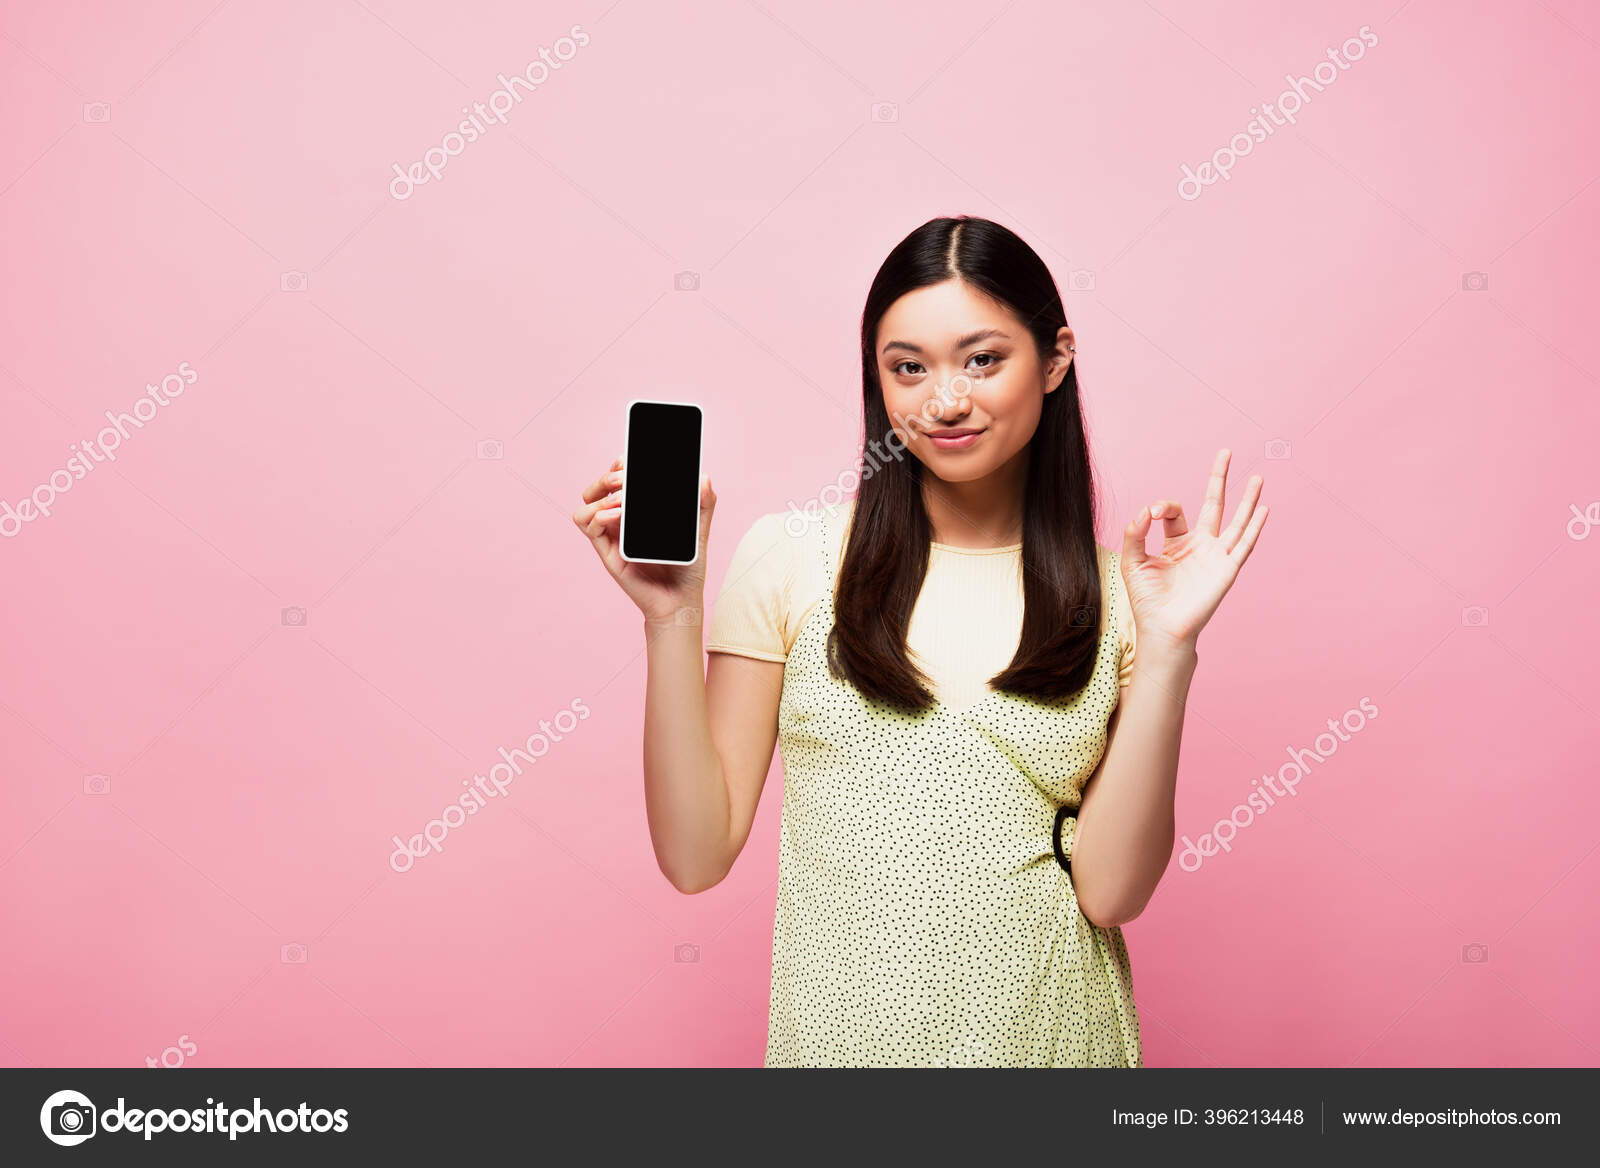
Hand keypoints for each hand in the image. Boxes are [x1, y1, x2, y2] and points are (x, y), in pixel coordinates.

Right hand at [573, 455, 717, 624]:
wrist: (682, 599)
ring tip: (622, 497)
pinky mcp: (608, 553)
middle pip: (597, 489)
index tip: (628, 457)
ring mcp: (612, 536)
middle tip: (624, 474)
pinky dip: (599, 515)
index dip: (618, 465)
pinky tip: (617, 515)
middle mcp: (620, 521)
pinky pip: (589, 527)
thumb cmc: (688, 565)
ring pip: (586, 505)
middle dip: (606, 476)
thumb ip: (703, 503)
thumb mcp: (699, 530)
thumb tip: (704, 477)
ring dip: (600, 494)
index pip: (618, 480)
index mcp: (637, 511)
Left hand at [1120, 448, 1267, 653]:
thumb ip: (1135, 533)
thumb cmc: (1147, 599)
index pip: (1174, 511)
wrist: (1162, 628)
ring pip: (1236, 520)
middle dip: (1219, 478)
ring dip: (1247, 499)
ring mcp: (1215, 556)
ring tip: (1257, 476)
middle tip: (1226, 452)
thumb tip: (1145, 511)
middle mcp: (1200, 545)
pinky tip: (1264, 509)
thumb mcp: (1133, 560)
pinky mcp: (1226, 568)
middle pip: (1214, 504)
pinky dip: (1254, 526)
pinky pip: (1244, 544)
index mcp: (1177, 543)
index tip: (1150, 514)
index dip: (1162, 507)